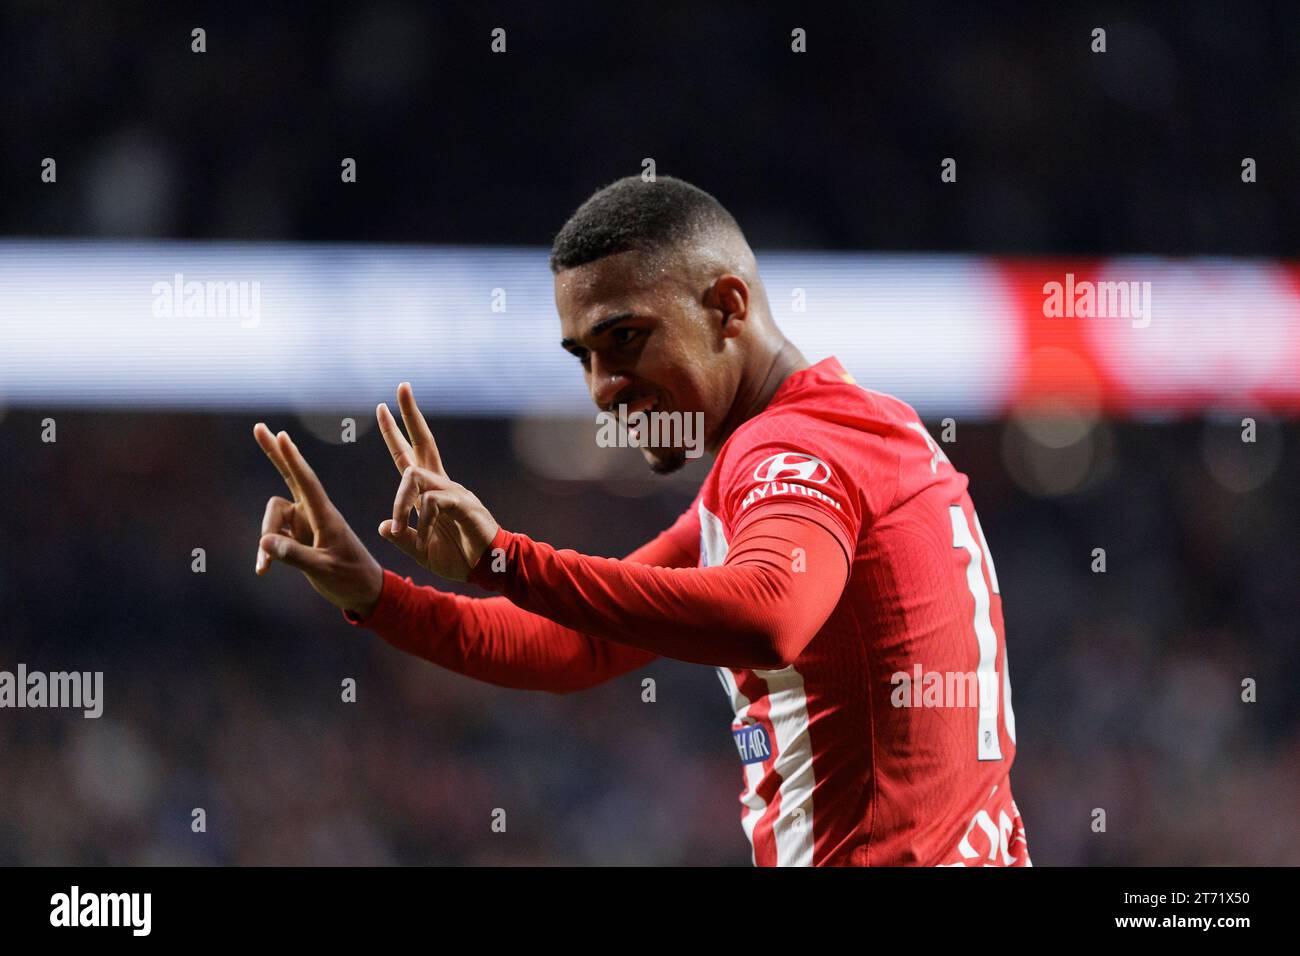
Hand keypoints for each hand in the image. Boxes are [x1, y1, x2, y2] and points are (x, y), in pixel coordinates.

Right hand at [253, 423, 383, 616]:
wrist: (364, 592)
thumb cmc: (350, 579)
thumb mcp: (322, 569)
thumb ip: (294, 556)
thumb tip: (263, 542)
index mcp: (326, 515)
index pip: (306, 481)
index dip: (292, 459)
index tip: (281, 436)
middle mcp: (314, 513)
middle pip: (289, 478)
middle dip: (274, 455)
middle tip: (259, 427)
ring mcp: (305, 524)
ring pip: (273, 518)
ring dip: (265, 539)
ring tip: (265, 567)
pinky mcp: (299, 537)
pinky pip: (274, 536)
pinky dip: (267, 551)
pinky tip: (263, 570)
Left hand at [375, 382, 497, 581]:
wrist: (491, 568)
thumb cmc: (459, 557)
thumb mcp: (420, 550)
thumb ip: (403, 537)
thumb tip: (383, 525)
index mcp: (430, 492)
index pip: (408, 455)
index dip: (394, 432)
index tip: (382, 407)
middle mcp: (441, 485)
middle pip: (423, 443)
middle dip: (410, 415)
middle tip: (402, 386)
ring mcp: (453, 492)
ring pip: (417, 478)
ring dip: (402, 501)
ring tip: (399, 529)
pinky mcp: (464, 505)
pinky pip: (436, 499)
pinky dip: (424, 516)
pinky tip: (425, 532)